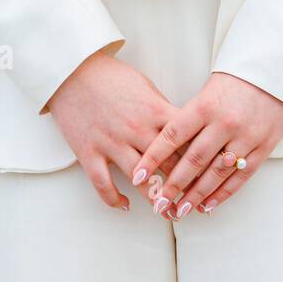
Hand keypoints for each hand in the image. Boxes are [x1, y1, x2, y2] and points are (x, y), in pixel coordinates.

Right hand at [45, 49, 188, 213]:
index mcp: (153, 111)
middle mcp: (135, 130)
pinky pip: (104, 184)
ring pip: (140, 180)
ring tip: (168, 212)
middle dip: (184, 185)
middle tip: (195, 200)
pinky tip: (126, 205)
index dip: (200, 158)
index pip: (186, 140)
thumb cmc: (110, 75)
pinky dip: (115, 199)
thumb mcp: (144, 86)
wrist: (72, 70)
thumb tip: (179, 129)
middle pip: (168, 164)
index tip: (210, 173)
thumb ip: (161, 110)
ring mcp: (111, 143)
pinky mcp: (89, 152)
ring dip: (156, 198)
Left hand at [132, 71, 282, 218]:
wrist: (272, 73)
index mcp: (205, 105)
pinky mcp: (263, 147)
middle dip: (173, 185)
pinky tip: (207, 205)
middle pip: (193, 160)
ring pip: (216, 173)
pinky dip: (223, 194)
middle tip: (158, 204)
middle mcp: (224, 123)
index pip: (173, 135)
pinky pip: (241, 176)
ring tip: (180, 210)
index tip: (138, 175)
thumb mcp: (207, 93)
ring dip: (196, 195)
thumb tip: (168, 152)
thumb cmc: (234, 81)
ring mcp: (245, 137)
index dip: (154, 157)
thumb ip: (190, 120)